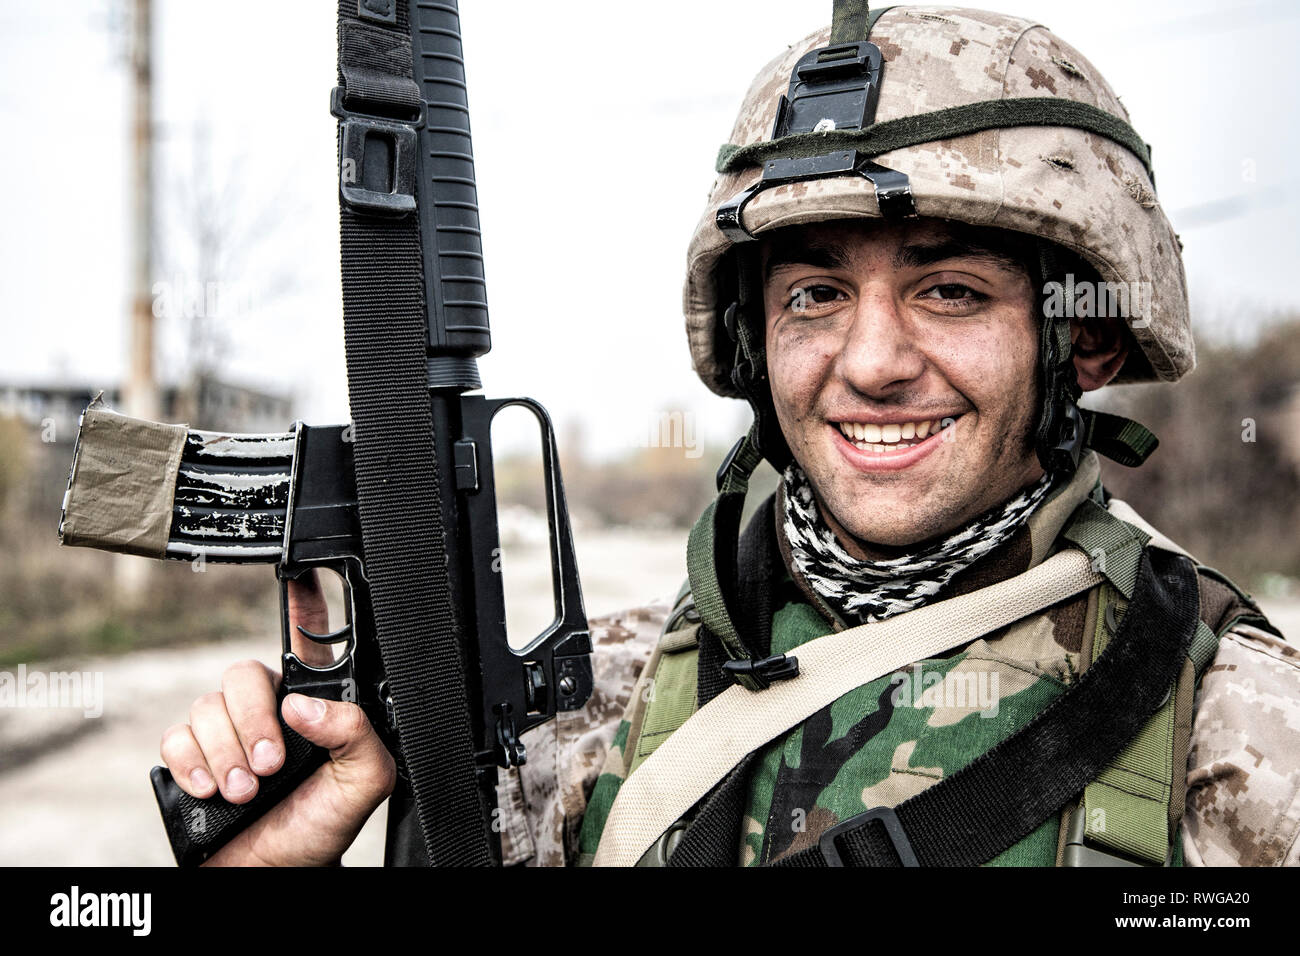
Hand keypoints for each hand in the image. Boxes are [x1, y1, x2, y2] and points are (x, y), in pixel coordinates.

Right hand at [158, 569, 395, 865]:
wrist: (276, 872)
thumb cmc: (323, 824)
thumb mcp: (364, 780)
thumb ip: (354, 734)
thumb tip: (304, 705)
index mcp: (314, 704)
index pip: (310, 643)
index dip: (306, 603)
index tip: (304, 572)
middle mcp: (267, 708)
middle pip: (242, 676)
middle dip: (252, 722)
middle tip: (270, 765)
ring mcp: (226, 731)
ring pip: (205, 708)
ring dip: (226, 754)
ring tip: (246, 792)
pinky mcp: (192, 757)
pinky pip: (174, 738)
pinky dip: (192, 764)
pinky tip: (212, 790)